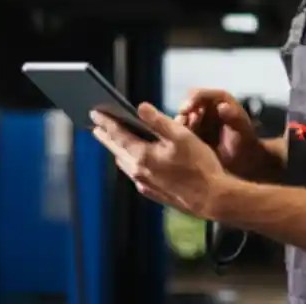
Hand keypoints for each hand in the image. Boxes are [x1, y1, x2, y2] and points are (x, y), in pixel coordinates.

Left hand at [90, 102, 228, 219]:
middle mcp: (138, 171)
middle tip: (97, 127)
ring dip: (117, 150)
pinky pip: (134, 175)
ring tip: (114, 141)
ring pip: (124, 163)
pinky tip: (136, 162)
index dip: (106, 122)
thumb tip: (141, 108)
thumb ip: (159, 121)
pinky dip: (130, 164)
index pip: (117, 134)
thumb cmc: (200, 165)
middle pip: (116, 149)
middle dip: (106, 137)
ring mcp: (144, 183)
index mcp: (143, 155)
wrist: (211, 198)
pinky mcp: (153, 192)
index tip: (95, 113)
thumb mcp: (183, 136)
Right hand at [176, 89, 279, 181]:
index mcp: (220, 100)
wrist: (246, 162)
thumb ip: (234, 117)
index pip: (201, 95)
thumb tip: (222, 106)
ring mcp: (199, 122)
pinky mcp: (193, 135)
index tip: (188, 109)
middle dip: (183, 114)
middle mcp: (207, 109)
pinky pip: (182, 133)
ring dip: (180, 125)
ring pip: (182, 119)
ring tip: (184, 133)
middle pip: (187, 106)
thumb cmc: (247, 142)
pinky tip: (181, 143)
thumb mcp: (243, 130)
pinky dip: (179, 136)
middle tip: (184, 123)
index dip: (192, 100)